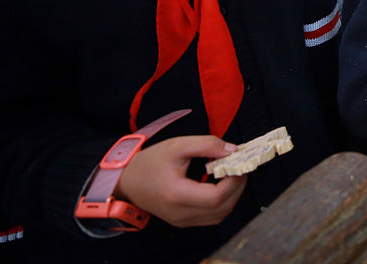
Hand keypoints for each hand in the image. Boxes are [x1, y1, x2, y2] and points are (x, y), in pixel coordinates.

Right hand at [115, 135, 246, 227]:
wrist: (127, 182)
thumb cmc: (150, 163)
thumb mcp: (177, 145)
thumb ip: (206, 144)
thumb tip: (233, 149)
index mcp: (177, 194)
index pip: (216, 197)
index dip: (233, 181)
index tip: (238, 163)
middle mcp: (180, 213)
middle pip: (222, 208)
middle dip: (237, 187)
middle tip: (240, 167)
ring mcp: (182, 221)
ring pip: (220, 215)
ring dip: (232, 195)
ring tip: (231, 174)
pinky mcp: (183, 221)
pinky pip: (211, 217)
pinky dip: (222, 202)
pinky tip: (220, 185)